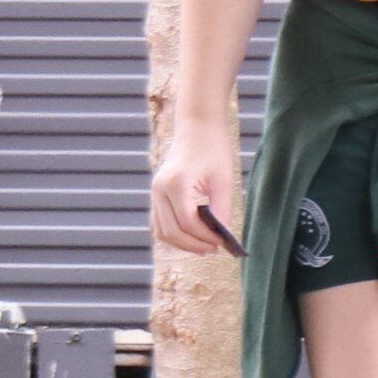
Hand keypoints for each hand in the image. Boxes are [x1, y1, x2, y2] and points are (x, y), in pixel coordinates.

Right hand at [150, 116, 244, 256]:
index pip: (188, 222)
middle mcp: (159, 190)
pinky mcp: (156, 194)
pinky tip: (193, 236)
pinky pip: (159, 223)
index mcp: (175, 184)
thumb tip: (223, 236)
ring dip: (181, 243)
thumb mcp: (223, 180)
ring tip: (203, 246)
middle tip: (214, 250)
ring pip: (161, 231)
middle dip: (193, 244)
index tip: (223, 243)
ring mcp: (154, 192)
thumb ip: (221, 210)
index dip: (206, 237)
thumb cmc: (212, 149)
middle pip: (171, 231)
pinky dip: (174, 233)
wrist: (196, 127)